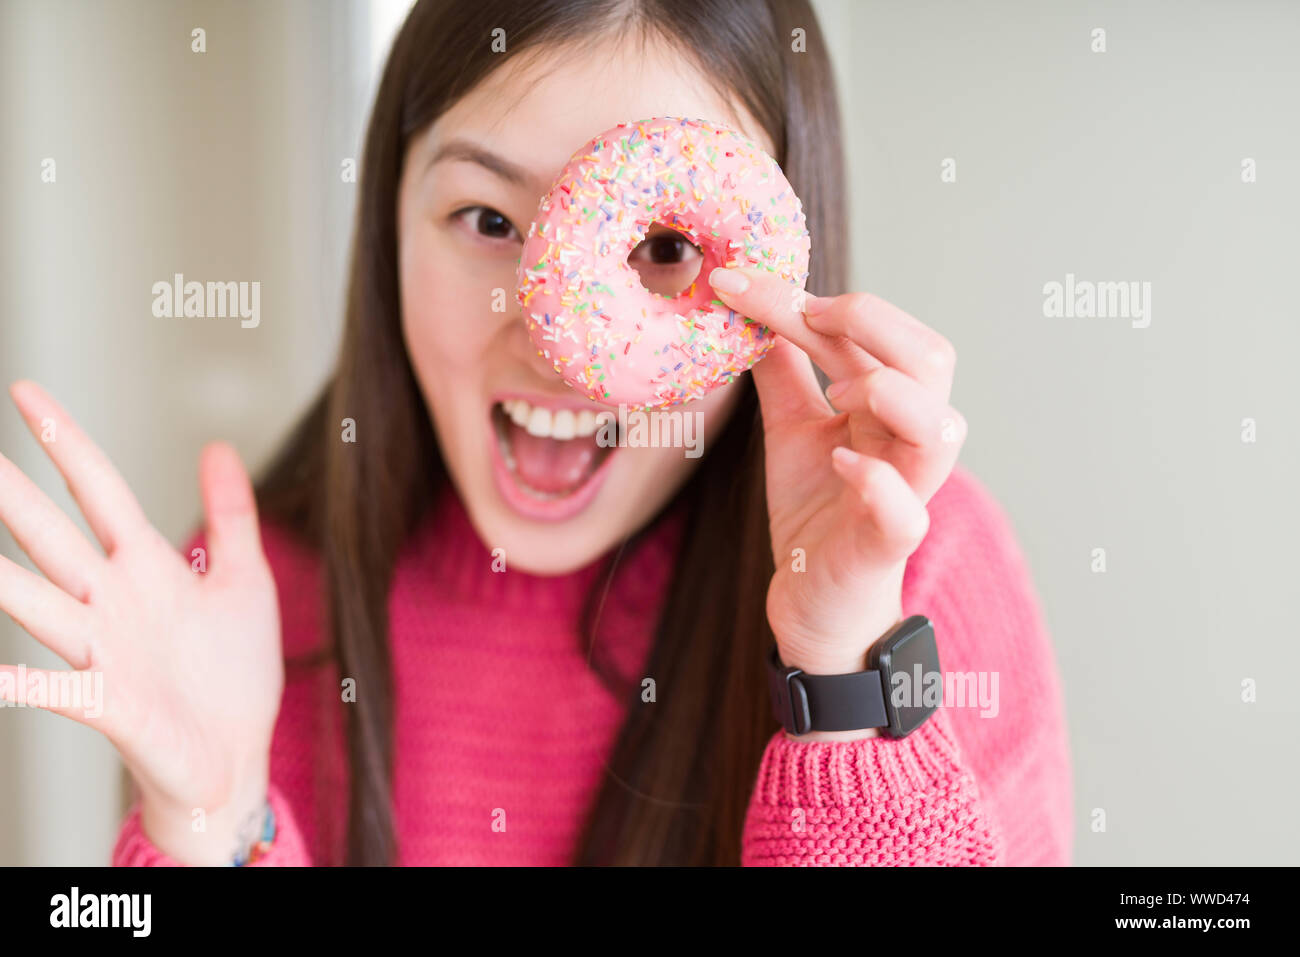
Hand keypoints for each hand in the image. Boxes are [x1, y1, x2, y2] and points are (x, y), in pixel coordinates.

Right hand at [0, 381, 282, 862]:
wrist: (238, 754)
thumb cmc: (233, 673)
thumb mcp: (247, 580)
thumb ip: (230, 515)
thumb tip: (217, 446)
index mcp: (145, 568)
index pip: (96, 490)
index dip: (64, 442)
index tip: (26, 393)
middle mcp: (111, 602)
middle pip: (49, 536)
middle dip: (9, 495)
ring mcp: (103, 651)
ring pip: (36, 603)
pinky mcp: (108, 703)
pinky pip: (54, 690)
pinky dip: (17, 683)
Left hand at [709, 269, 965, 738]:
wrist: (813, 602)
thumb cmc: (816, 512)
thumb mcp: (792, 430)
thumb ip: (784, 373)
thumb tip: (754, 307)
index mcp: (886, 406)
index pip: (870, 333)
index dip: (807, 299)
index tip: (736, 282)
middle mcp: (906, 440)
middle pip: (933, 358)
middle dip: (872, 322)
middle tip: (806, 315)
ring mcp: (906, 492)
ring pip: (941, 427)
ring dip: (888, 392)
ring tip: (836, 396)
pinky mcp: (889, 543)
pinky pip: (907, 509)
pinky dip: (877, 479)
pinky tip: (839, 462)